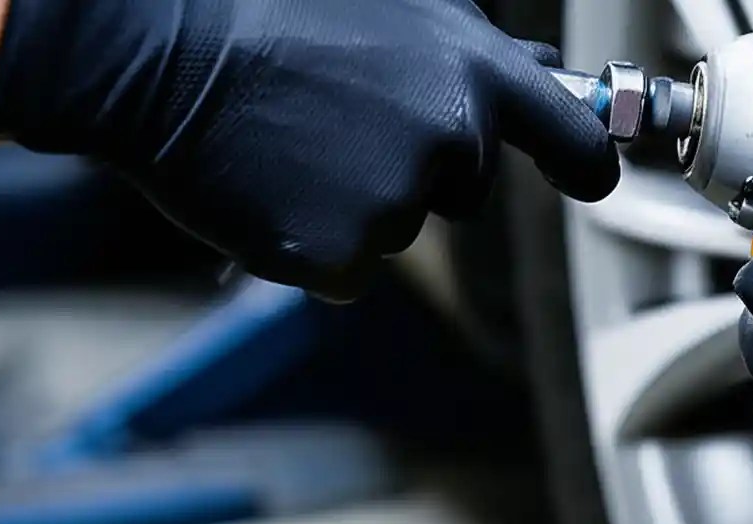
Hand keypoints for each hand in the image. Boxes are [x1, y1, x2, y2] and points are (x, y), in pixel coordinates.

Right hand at [0, 0, 617, 300]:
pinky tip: (276, 191)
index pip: (572, 137)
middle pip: (466, 193)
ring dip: (360, 203)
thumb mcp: (396, 6)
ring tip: (296, 145)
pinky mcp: (339, 257)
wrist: (160, 57)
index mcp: (473, 74)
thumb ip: (470, 49)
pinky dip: (318, 245)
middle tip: (342, 123)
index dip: (585, 166)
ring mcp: (396, 206)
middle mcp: (453, 143)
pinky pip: (350, 269)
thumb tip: (535, 66)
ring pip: (400, 230)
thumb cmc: (271, 16)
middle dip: (420, 170)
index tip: (592, 180)